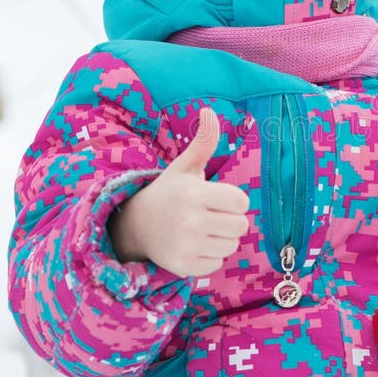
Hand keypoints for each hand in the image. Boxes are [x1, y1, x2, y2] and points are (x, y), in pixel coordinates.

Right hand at [108, 108, 249, 276]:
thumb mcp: (185, 167)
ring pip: (231, 246)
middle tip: (210, 215)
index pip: (241, 202)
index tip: (217, 198)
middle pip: (241, 226)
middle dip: (230, 220)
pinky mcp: (183, 266)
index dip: (234, 200)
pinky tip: (194, 245)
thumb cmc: (170, 192)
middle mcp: (190, 221)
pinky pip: (217, 264)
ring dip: (221, 239)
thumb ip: (203, 143)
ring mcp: (186, 245)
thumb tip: (209, 110)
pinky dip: (210, 257)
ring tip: (202, 230)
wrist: (136, 225)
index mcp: (193, 193)